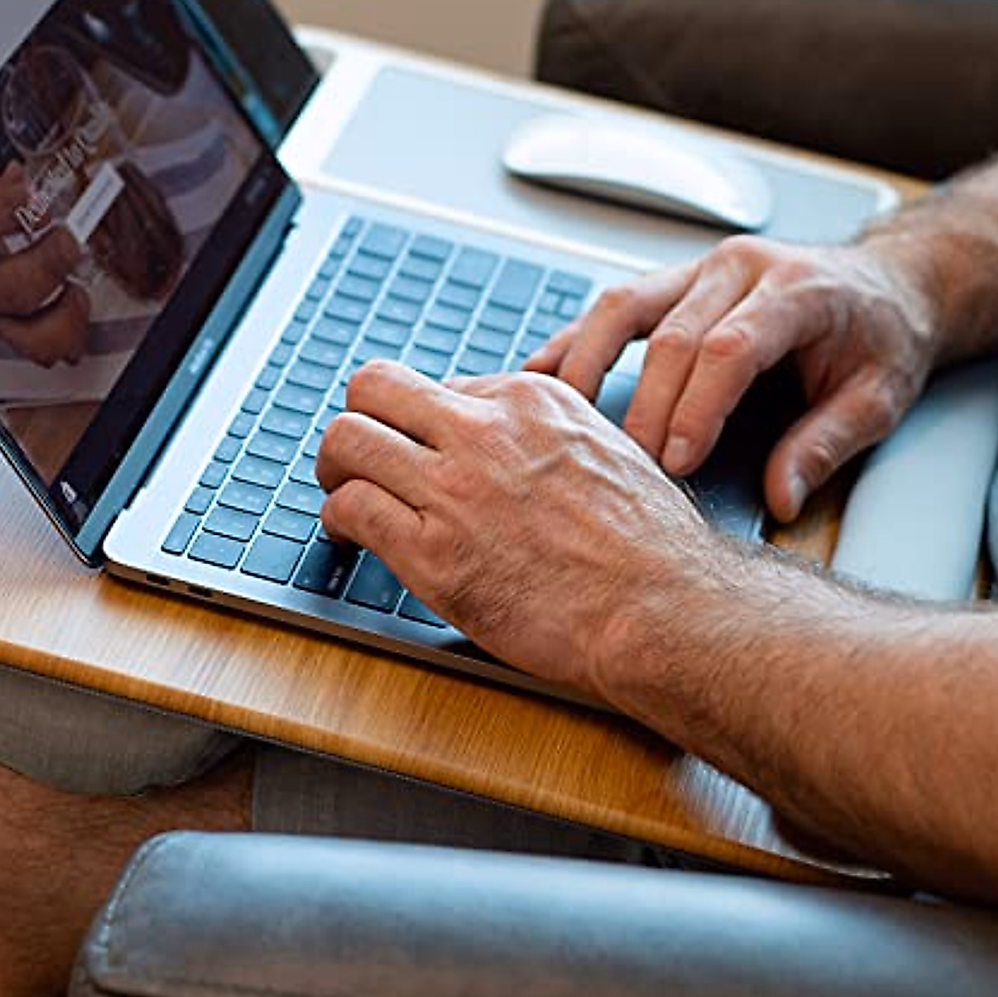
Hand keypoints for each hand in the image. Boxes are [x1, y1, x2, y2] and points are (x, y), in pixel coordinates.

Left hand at [316, 361, 711, 695]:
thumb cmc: (648, 544)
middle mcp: (484, 431)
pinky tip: (351, 536)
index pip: (437, 386)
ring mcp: (453, 490)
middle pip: (375, 388)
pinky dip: (339, 520)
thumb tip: (501, 435)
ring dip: (335, 466)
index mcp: (529, 399)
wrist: (662, 610)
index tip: (418, 450)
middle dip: (360, 418)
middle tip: (357, 453)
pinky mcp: (432, 554)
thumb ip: (545, 433)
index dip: (420, 422)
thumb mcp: (606, 449)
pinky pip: (351, 508)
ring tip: (342, 491)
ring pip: (346, 440)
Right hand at [527, 236, 940, 521]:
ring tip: (560, 414)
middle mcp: (741, 268)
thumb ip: (827, 444)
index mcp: (797, 290)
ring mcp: (701, 269)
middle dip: (645, 406)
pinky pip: (615, 305)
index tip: (678, 461)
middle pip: (673, 334)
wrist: (883, 284)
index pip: (730, 347)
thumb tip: (780, 497)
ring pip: (625, 305)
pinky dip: (576, 339)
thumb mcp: (878, 396)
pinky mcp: (675, 282)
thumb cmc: (878, 336)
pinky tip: (543, 371)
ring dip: (586, 361)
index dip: (696, 407)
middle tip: (630, 465)